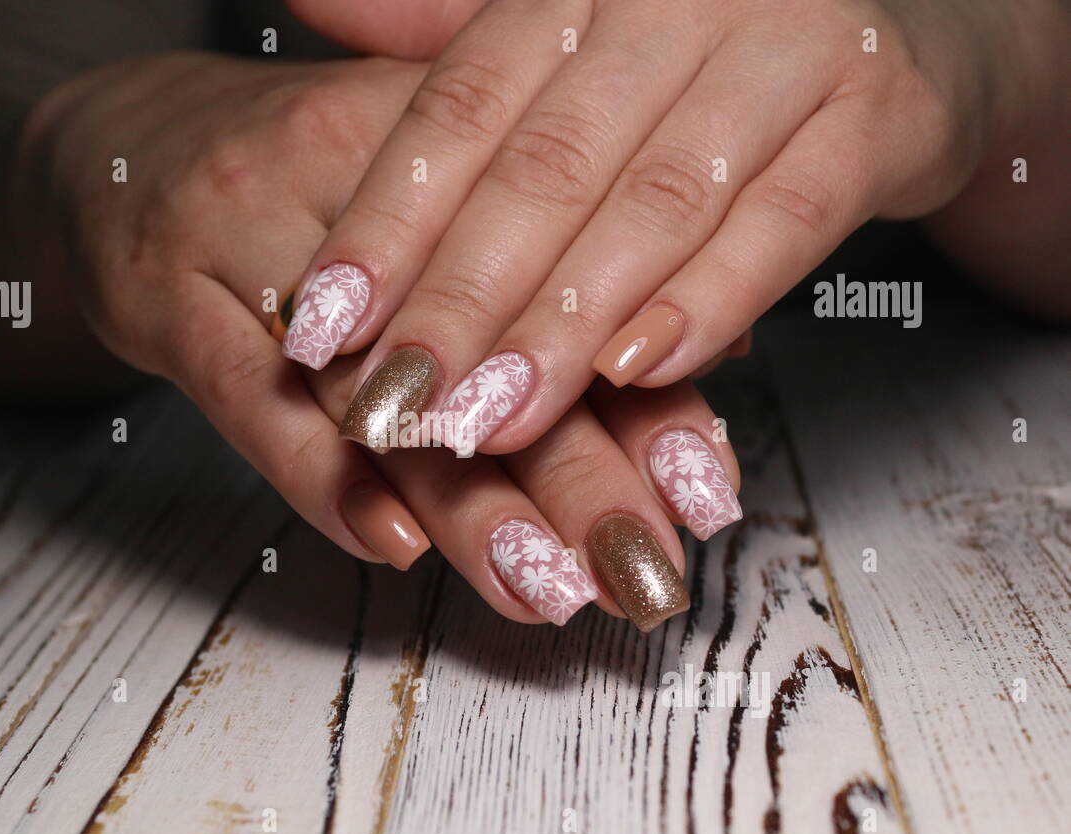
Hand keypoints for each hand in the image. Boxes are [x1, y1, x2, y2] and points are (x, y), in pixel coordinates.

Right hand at [13, 51, 741, 628]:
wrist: (123, 156)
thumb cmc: (307, 185)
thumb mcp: (438, 187)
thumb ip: (562, 262)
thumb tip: (717, 343)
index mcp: (450, 136)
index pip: (565, 279)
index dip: (646, 390)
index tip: (705, 490)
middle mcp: (358, 177)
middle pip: (486, 342)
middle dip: (580, 473)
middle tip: (646, 571)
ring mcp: (251, 233)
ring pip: (378, 389)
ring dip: (469, 503)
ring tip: (548, 589)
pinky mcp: (170, 297)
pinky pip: (251, 404)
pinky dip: (326, 480)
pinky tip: (394, 545)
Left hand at [283, 0, 1066, 453]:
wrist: (902, 29)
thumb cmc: (706, 54)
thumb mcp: (576, 37)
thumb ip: (450, 38)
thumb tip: (306, 1)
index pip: (459, 110)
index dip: (386, 225)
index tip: (319, 328)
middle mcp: (675, 1)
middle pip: (545, 168)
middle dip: (460, 303)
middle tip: (395, 407)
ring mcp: (784, 50)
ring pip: (653, 203)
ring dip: (564, 326)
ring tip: (488, 418)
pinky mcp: (878, 116)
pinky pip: (785, 217)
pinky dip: (710, 298)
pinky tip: (639, 373)